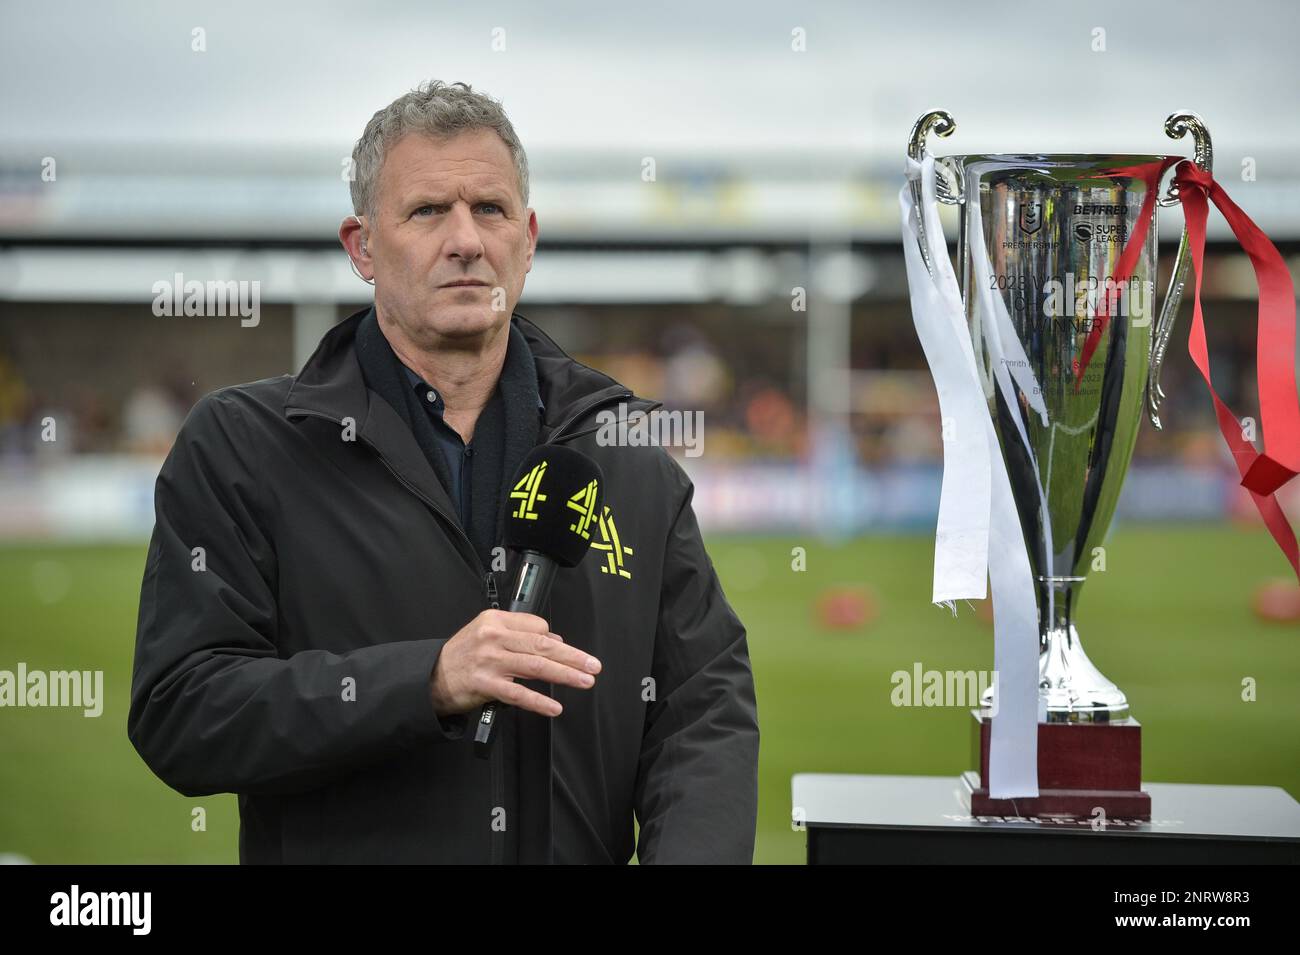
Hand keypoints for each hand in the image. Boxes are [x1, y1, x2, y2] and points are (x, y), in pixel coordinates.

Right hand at [429, 609, 601, 717]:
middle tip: (593, 665)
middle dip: (572, 656)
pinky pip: (518, 694)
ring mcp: (489, 661)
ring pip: (535, 667)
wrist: (430, 677)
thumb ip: (518, 634)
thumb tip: (554, 641)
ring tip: (584, 681)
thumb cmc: (462, 656)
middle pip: (542, 645)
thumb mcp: (486, 633)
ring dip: (565, 675)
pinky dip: (539, 701)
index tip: (570, 653)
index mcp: (495, 620)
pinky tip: (554, 707)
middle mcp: (493, 637)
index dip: (556, 641)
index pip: (537, 626)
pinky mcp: (484, 685)